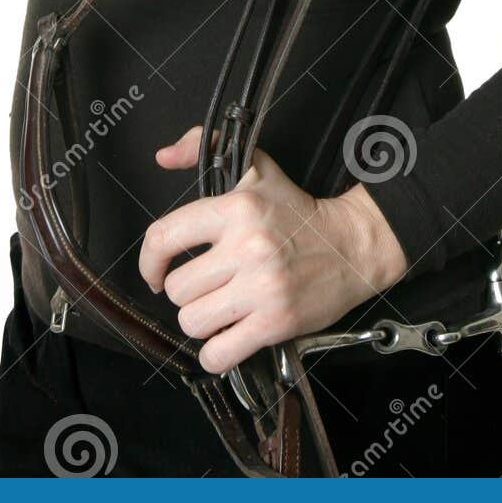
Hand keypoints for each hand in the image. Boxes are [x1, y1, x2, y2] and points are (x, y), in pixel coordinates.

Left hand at [138, 124, 408, 373]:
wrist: (352, 245)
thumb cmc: (297, 212)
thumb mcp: (255, 169)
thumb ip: (205, 148)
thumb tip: (163, 157)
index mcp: (235, 208)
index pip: (165, 236)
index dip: (149, 261)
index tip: (155, 273)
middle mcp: (246, 247)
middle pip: (178, 288)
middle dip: (186, 293)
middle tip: (206, 288)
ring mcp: (261, 288)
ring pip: (192, 321)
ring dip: (200, 322)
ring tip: (219, 311)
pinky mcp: (276, 322)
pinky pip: (219, 354)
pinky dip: (215, 354)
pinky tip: (227, 339)